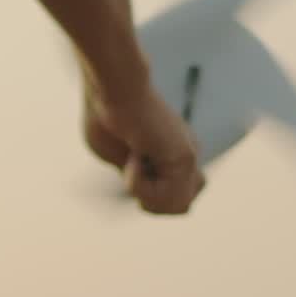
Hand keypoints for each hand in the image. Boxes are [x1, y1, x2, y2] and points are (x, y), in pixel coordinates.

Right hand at [84, 69, 207, 216]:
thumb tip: (144, 195)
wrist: (112, 90)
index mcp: (173, 155)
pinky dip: (140, 186)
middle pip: (182, 207)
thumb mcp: (116, 157)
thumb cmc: (106, 116)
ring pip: (179, 207)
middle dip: (152, 201)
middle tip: (134, 170)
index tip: (128, 166)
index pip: (178, 199)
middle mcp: (187, 155)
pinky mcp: (185, 157)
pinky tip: (134, 159)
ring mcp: (189, 157)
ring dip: (146, 195)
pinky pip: (165, 196)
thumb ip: (136, 177)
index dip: (149, 197)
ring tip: (134, 164)